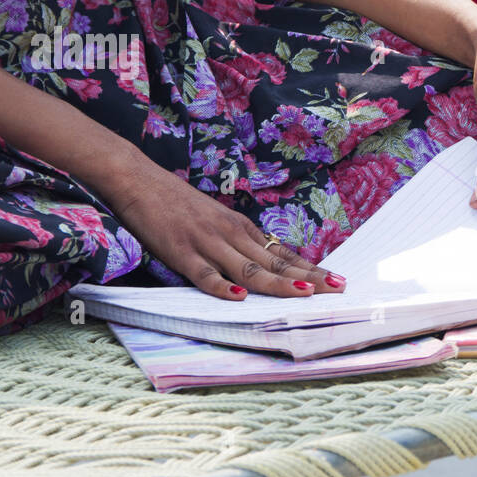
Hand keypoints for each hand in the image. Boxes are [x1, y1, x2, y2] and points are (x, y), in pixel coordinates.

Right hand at [100, 150, 344, 300]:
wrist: (138, 179)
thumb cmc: (177, 202)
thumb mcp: (217, 218)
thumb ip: (238, 241)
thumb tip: (266, 261)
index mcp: (241, 228)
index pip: (283, 254)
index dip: (311, 268)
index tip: (337, 280)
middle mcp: (231, 234)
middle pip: (275, 262)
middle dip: (309, 277)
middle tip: (338, 289)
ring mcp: (207, 243)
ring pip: (248, 268)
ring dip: (278, 283)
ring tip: (304, 294)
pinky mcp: (180, 251)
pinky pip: (203, 273)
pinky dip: (220, 285)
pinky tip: (237, 297)